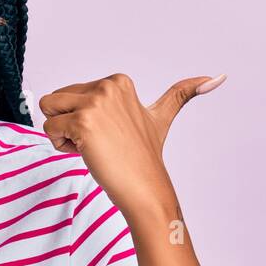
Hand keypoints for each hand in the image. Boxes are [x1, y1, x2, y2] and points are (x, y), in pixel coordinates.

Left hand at [37, 72, 225, 213]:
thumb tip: (218, 77)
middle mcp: (107, 87)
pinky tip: (86, 153)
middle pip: (55, 99)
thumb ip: (183, 94)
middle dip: (68, 123)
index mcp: (118, 82)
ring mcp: (95, 103)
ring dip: (61, 133)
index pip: (70, 93)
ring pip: (47, 110)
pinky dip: (60, 146)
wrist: (145, 188)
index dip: (82, 118)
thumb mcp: (162, 117)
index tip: (108, 134)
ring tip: (90, 146)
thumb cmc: (144, 157)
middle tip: (98, 142)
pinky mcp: (82, 122)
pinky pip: (48, 128)